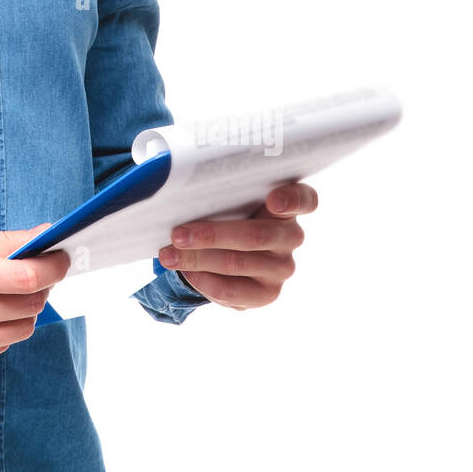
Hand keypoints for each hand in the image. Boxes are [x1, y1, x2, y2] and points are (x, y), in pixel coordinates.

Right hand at [0, 224, 64, 377]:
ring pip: (22, 329)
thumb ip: (1, 242)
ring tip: (1, 296)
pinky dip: (0, 331)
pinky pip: (1, 348)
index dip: (54, 266)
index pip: (26, 277)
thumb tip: (47, 235)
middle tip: (31, 273)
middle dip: (40, 286)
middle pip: (30, 304)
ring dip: (23, 310)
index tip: (64, 257)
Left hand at [156, 183, 318, 310]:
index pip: (304, 199)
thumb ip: (219, 187)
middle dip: (211, 235)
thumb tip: (170, 178)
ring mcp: (283, 267)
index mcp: (288, 203)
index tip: (273, 199)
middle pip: (256, 236)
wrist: (225, 250)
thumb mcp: (226, 195)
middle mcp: (291, 236)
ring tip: (168, 254)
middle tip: (177, 234)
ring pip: (237, 263)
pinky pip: (232, 290)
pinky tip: (186, 271)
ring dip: (197, 259)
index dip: (291, 200)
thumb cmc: (225, 210)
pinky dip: (203, 281)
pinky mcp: (268, 293)